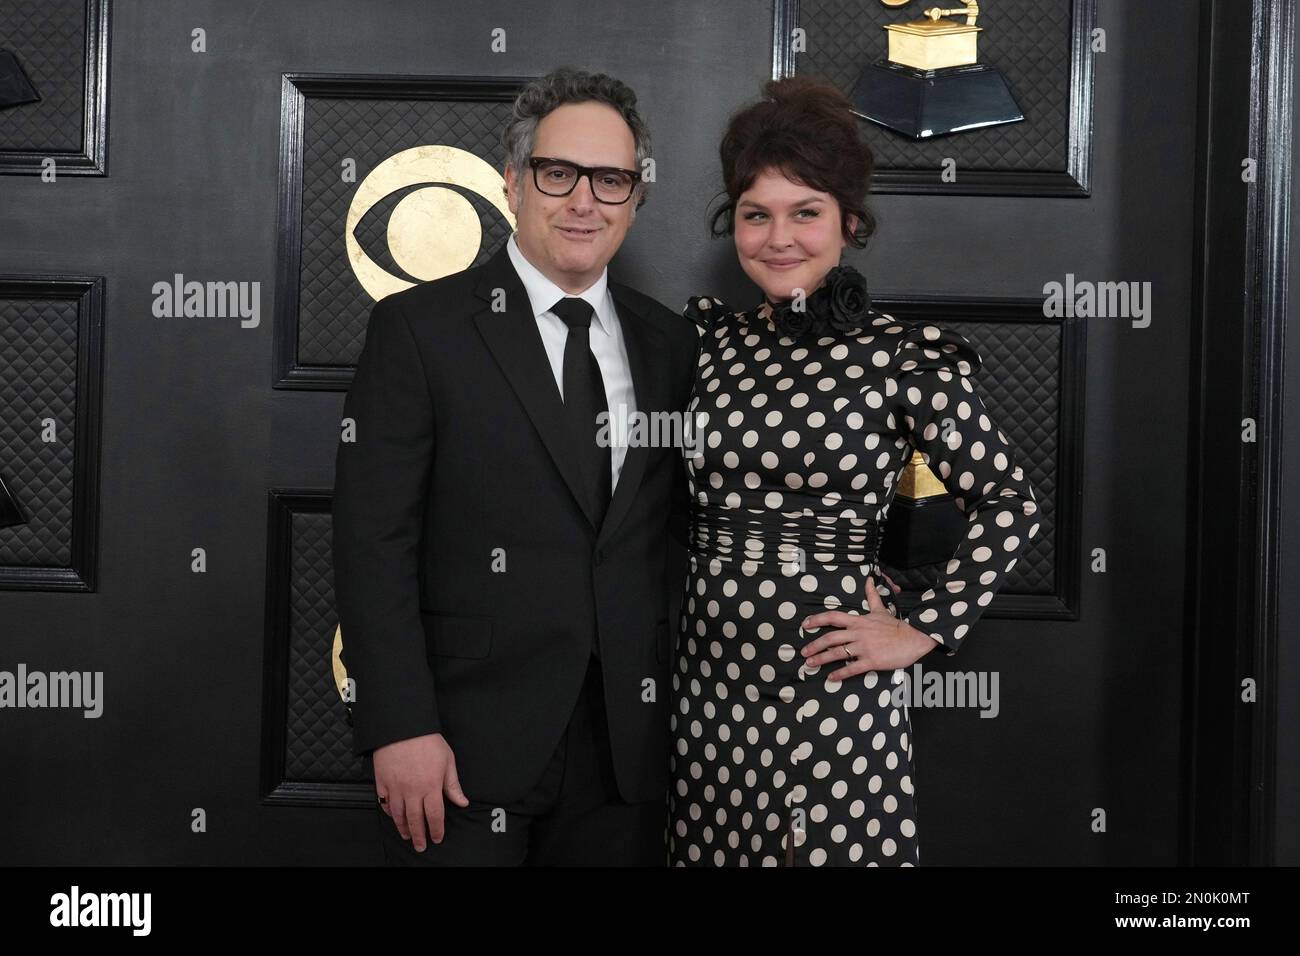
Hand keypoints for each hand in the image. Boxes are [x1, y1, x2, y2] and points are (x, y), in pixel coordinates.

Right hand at [373, 733, 468, 850]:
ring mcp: (395, 787)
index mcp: (431, 786)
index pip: (434, 816)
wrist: (402, 726)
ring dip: (403, 828)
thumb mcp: (447, 760)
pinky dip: (388, 812)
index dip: (436, 830)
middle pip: (415, 820)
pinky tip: (393, 816)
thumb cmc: (426, 740)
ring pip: (398, 815)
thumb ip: (453, 785)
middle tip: (420, 846)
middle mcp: (412, 790)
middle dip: (419, 836)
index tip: (437, 837)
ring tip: (407, 835)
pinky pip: (384, 803)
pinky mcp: (382, 781)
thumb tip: (462, 802)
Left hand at [799, 573, 937, 679]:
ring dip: (822, 659)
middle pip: (830, 638)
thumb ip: (871, 596)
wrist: (914, 638)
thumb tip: (869, 580)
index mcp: (858, 621)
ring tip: (810, 665)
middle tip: (803, 652)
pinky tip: (831, 678)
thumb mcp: (881, 609)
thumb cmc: (896, 626)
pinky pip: (852, 668)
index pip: (833, 617)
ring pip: (837, 653)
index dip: (817, 620)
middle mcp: (858, 633)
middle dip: (814, 645)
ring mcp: (864, 647)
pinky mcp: (872, 661)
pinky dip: (840, 674)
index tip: (805, 624)